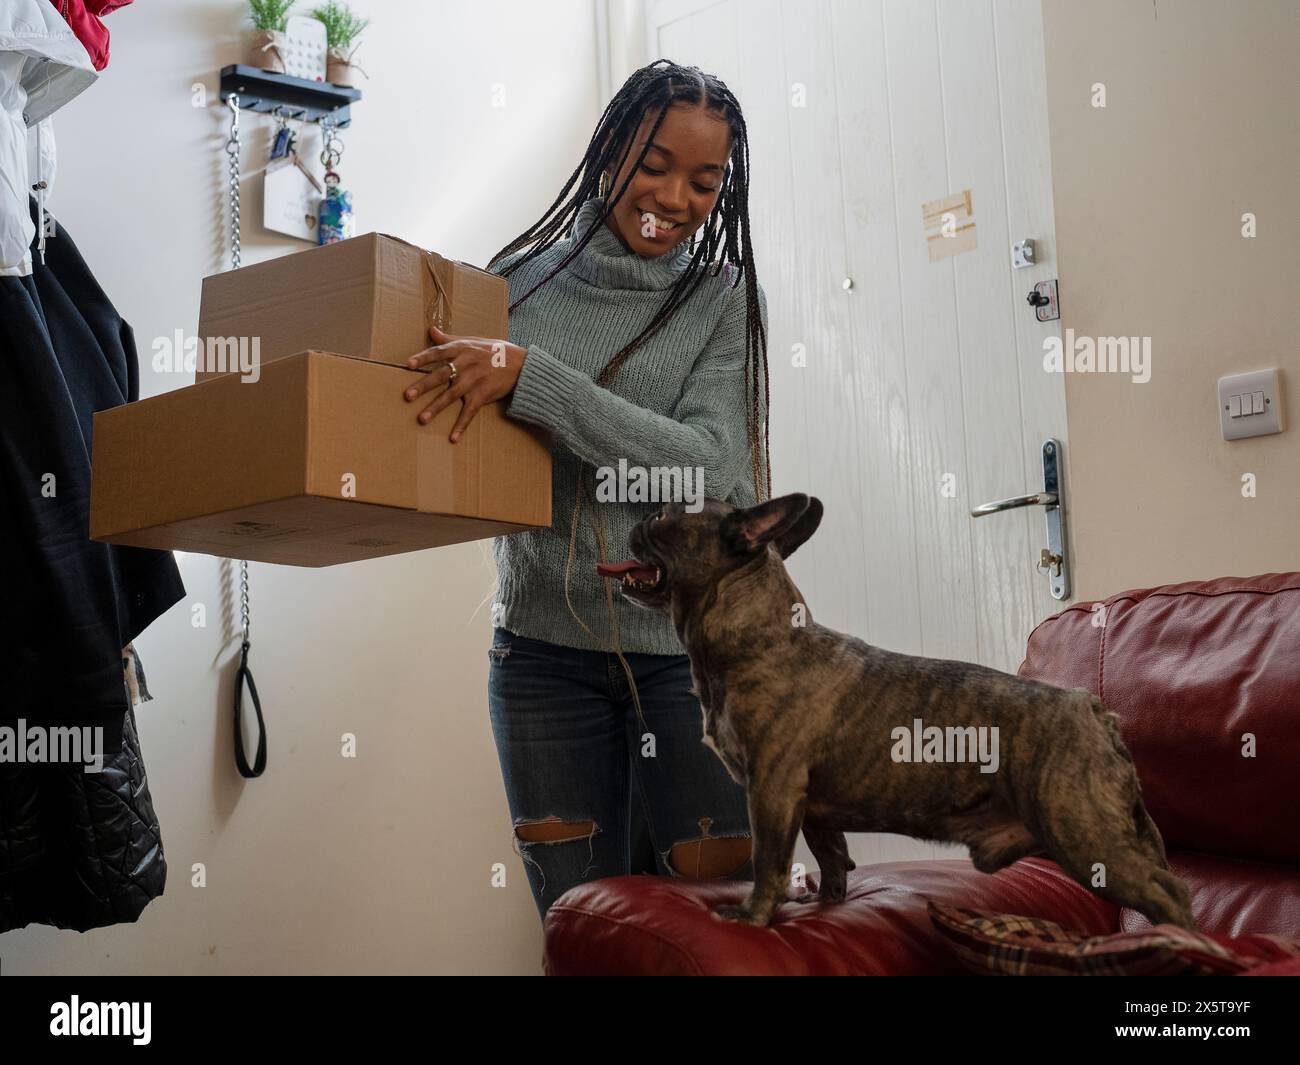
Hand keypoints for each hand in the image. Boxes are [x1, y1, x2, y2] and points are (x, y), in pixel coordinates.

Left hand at [402, 324, 527, 440]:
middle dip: (424, 386)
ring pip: (452, 395)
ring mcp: (474, 381)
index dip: (422, 358)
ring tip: (422, 419)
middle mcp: (466, 365)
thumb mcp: (472, 341)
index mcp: (461, 349)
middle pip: (441, 376)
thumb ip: (450, 339)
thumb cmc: (494, 351)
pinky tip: (453, 438)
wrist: (520, 364)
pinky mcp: (483, 395)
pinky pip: (470, 412)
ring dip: (436, 408)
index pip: (438, 352)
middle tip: (407, 396)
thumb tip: (431, 330)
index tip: (407, 365)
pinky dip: (461, 425)